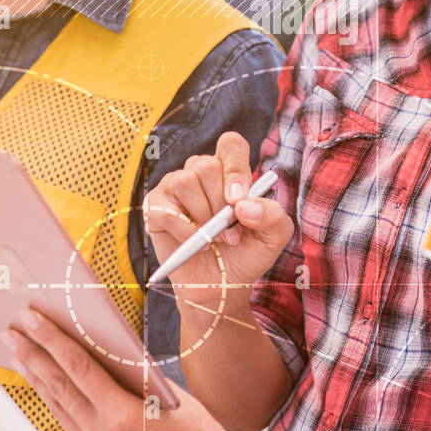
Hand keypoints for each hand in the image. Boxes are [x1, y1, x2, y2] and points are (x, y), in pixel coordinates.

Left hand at [3, 307, 248, 430]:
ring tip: (19, 351)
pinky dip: (50, 396)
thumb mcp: (166, 393)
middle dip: (32, 353)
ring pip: (56, 404)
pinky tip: (42, 381)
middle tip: (13, 330)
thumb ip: (132, 371)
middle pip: (58, 385)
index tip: (33, 318)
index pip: (76, 367)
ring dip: (35, 374)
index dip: (50, 339)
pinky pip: (65, 419)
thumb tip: (103, 346)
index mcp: (121, 416)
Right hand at [143, 132, 293, 306]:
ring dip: (203, 217)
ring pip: (186, 181)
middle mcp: (201, 172)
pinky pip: (167, 209)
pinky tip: (195, 243)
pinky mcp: (156, 207)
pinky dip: (185, 231)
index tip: (238, 202)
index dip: (234, 169)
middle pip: (207, 165)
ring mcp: (176, 187)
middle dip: (221, 204)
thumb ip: (273, 214)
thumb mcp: (274, 236)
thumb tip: (244, 204)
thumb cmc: (247, 254)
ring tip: (213, 238)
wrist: (222, 286)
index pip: (230, 144)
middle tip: (230, 231)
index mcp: (231, 170)